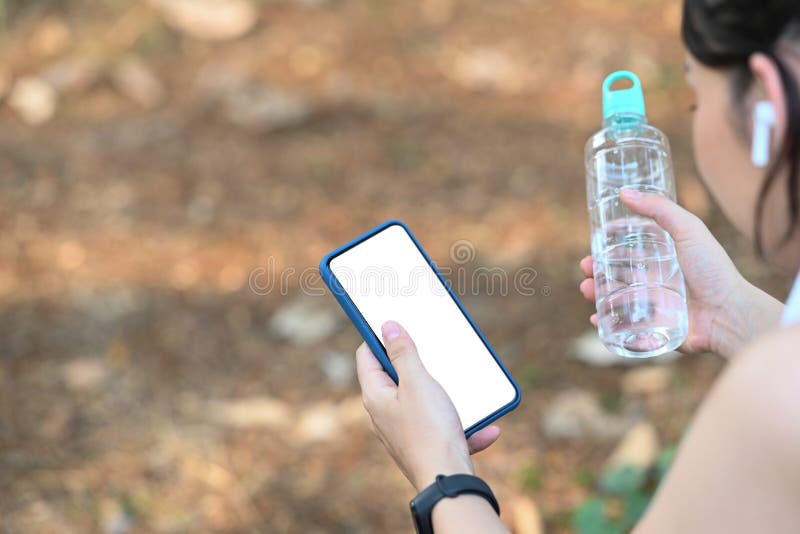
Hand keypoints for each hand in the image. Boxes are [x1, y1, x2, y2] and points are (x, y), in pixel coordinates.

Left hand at [355, 320, 500, 491]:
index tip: (395, 322)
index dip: (378, 336)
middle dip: (418, 364)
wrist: (448, 482)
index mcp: (376, 396)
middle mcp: (385, 415)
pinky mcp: (426, 446)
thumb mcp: (417, 382)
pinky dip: (463, 425)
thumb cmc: (430, 431)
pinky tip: (486, 428)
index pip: (366, 356)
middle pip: (397, 377)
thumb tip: (387, 327)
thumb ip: (403, 353)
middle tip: (433, 349)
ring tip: (462, 391)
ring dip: (447, 396)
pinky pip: (445, 428)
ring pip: (425, 402)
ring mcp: (405, 431)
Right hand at [578, 190, 765, 356]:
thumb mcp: (688, 230)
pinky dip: (606, 322)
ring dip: (596, 292)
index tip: (597, 235)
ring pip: (615, 296)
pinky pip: (623, 324)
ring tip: (587, 289)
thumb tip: (624, 192)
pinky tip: (597, 318)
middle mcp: (657, 278)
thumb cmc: (712, 270)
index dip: (614, 239)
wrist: (727, 314)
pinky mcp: (651, 326)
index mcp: (666, 255)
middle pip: (619, 270)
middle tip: (585, 266)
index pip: (633, 243)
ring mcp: (653, 302)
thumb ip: (660, 209)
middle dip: (597, 267)